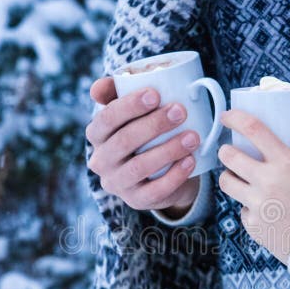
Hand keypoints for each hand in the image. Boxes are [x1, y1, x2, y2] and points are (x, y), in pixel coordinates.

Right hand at [85, 77, 199, 215]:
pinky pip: (155, 190)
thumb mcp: (130, 112)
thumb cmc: (142, 133)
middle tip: (181, 111)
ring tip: (193, 136)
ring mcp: (117, 183)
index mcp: (97, 135)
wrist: (157, 172)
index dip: (129, 106)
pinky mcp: (137, 200)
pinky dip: (175, 175)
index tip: (155, 93)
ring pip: (140, 167)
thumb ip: (116, 92)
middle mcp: (101, 161)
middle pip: (124, 141)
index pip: (106, 119)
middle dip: (154, 124)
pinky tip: (191, 160)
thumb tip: (98, 88)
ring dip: (168, 150)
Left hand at [218, 110, 289, 264]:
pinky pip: (242, 209)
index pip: (252, 129)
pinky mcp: (252, 225)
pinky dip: (249, 206)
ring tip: (238, 177)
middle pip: (228, 156)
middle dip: (225, 150)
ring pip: (226, 182)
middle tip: (231, 151)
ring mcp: (257, 205)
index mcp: (287, 163)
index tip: (227, 116)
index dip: (234, 117)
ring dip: (230, 177)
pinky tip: (262, 208)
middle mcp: (267, 182)